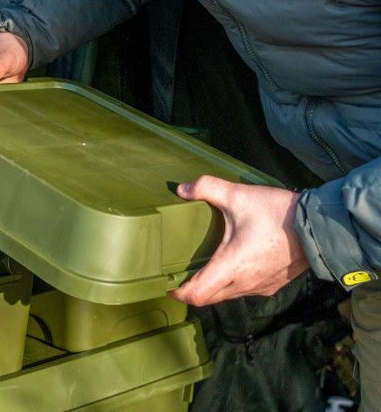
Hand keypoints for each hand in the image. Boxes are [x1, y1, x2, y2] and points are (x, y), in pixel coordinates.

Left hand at [168, 175, 309, 305]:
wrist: (320, 227)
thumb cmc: (278, 213)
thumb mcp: (238, 195)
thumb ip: (207, 188)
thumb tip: (182, 189)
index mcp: (233, 266)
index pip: (199, 294)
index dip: (179, 291)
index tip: (166, 281)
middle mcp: (245, 283)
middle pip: (210, 298)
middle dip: (191, 289)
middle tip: (177, 272)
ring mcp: (261, 287)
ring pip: (227, 295)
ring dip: (212, 286)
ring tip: (199, 266)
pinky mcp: (272, 285)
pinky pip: (244, 291)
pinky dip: (231, 283)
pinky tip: (227, 264)